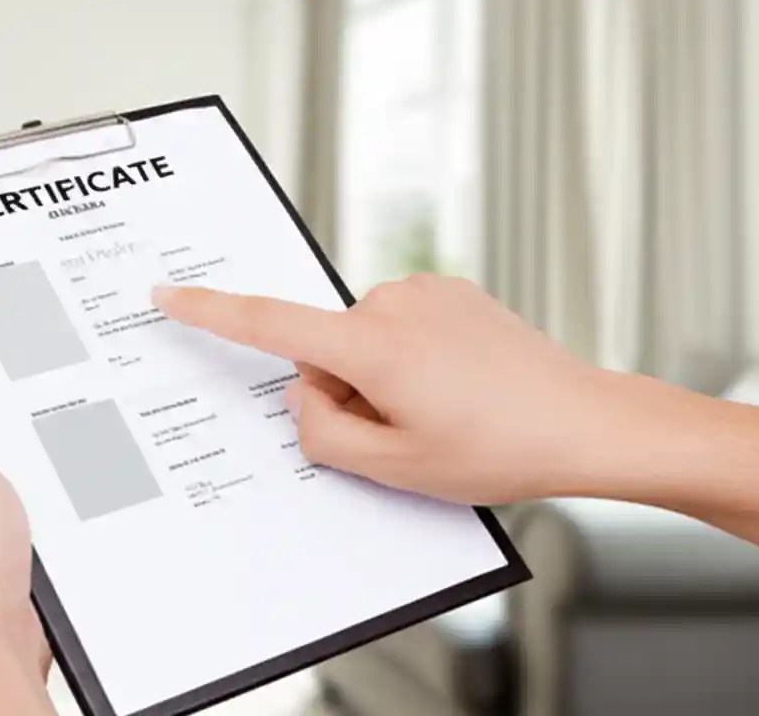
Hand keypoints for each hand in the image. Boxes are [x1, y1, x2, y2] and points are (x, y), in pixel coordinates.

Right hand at [154, 274, 758, 563]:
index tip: (171, 293)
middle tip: (405, 430)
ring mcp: (428, 293)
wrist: (587, 424)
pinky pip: (400, 327)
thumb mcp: (393, 467)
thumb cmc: (501, 450)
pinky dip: (410, 359)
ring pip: (364, 341)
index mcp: (374, 346)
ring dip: (381, 377)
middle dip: (345, 391)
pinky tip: (456, 388)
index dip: (211, 310)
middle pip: (324, 349)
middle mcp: (396, 304)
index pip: (269, 323)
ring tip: (442, 412)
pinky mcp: (453, 292)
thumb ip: (321, 432)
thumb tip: (302, 395)